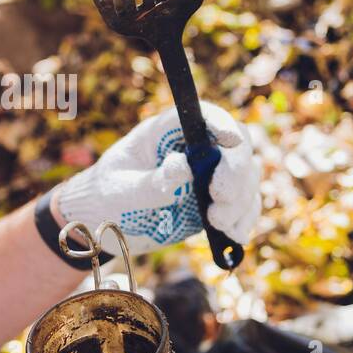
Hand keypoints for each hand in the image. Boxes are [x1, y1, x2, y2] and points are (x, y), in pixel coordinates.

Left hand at [55, 102, 260, 255]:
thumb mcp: (123, 190)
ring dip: (240, 202)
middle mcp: (197, 150)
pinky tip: (233, 235)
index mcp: (169, 132)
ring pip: (247, 178)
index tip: (231, 141)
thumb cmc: (109, 197)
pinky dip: (244, 220)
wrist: (106, 223)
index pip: (206, 117)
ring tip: (217, 223)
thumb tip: (184, 166)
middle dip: (237, 173)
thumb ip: (153, 181)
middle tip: (221, 198)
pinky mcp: (218, 203)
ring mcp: (211, 176)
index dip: (223, 124)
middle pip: (237, 148)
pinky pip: (245, 206)